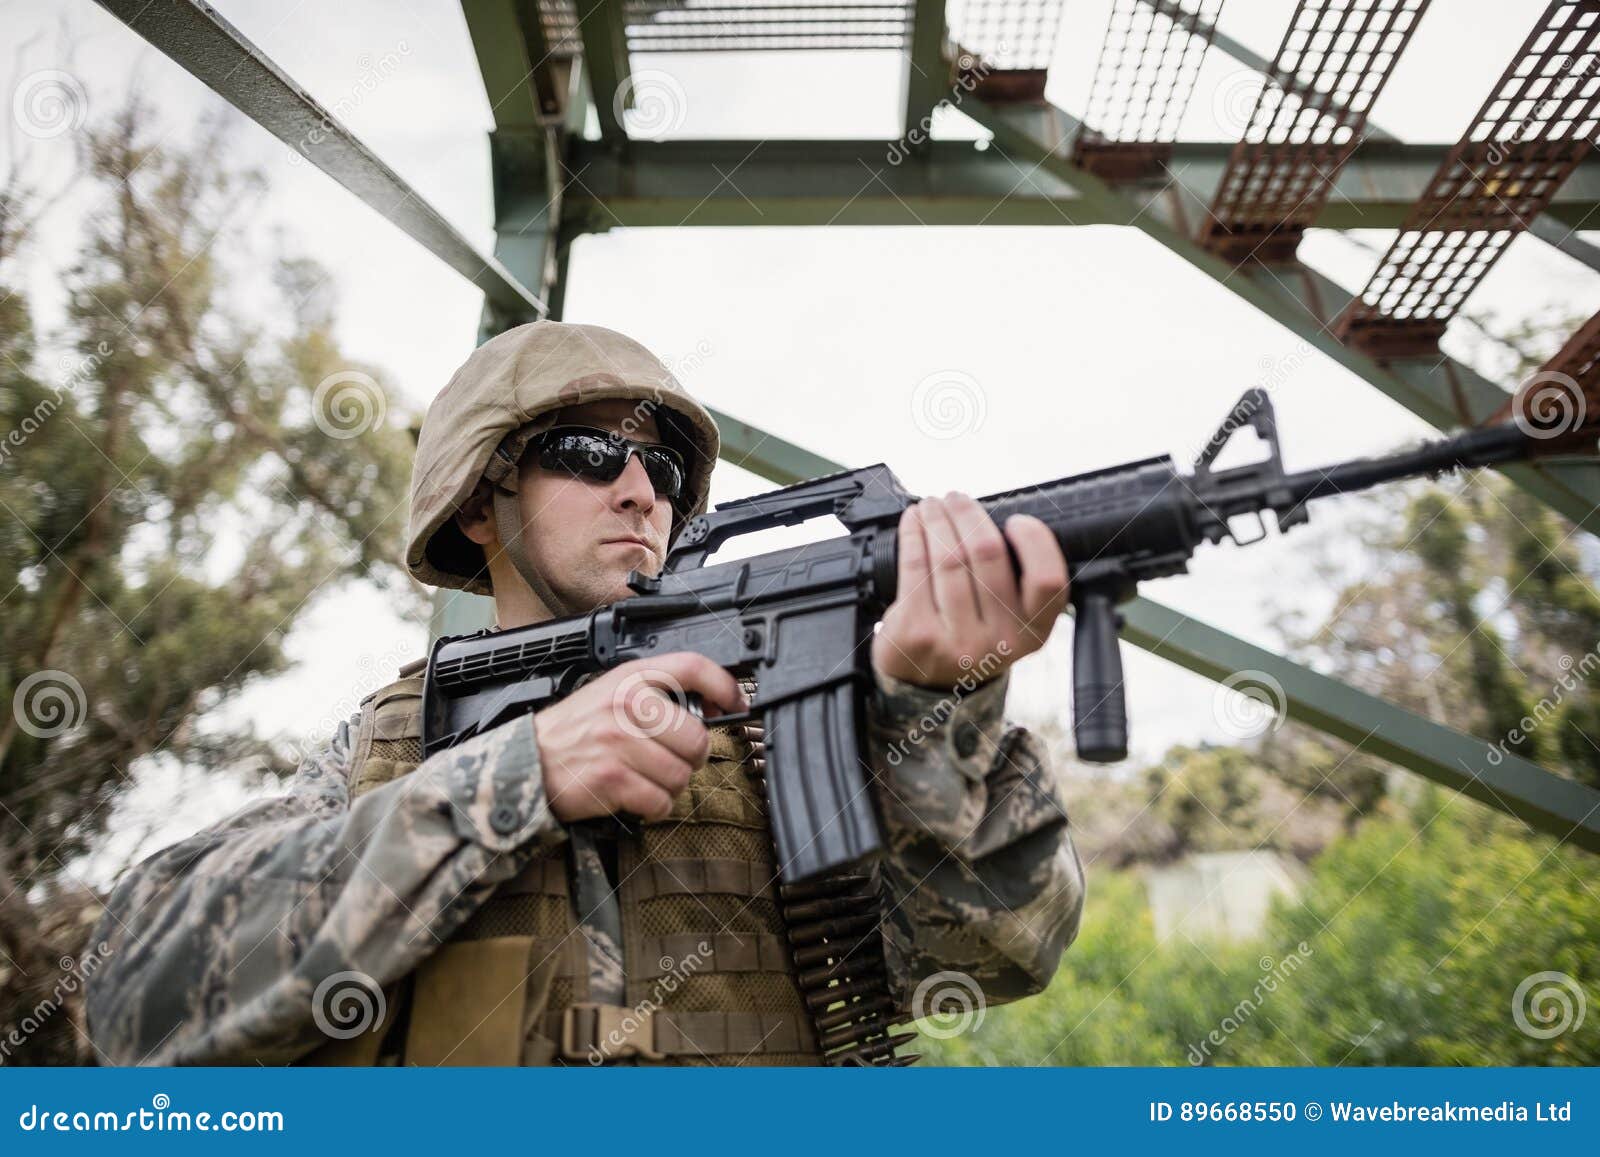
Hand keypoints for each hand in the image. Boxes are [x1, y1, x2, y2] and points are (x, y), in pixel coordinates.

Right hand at [533, 653, 746, 821]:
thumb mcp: (612, 693)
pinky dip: (654, 807)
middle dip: (690, 757)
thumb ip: (656, 694)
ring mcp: (619, 742)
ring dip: (670, 785)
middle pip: (697, 737)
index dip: (724, 685)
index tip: (736, 703)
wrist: (525, 762)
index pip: (692, 667)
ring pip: (682, 774)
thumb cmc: (575, 731)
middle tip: (669, 758)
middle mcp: (627, 704)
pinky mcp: (613, 779)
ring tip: (645, 778)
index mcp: (630, 677)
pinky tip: (635, 796)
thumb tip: (713, 706)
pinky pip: (661, 801)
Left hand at [871, 492, 1068, 690]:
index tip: (1015, 520)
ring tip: (933, 504)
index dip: (1034, 540)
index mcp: (1032, 633)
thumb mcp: (1008, 623)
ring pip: (949, 557)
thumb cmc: (968, 637)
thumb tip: (995, 518)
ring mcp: (957, 640)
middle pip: (988, 554)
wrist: (924, 685)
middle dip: (969, 514)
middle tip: (956, 497)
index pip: (1048, 579)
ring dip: (938, 519)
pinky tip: (913, 521)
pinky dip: (913, 534)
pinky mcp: (917, 633)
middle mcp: (999, 641)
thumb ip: (1015, 583)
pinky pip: (916, 567)